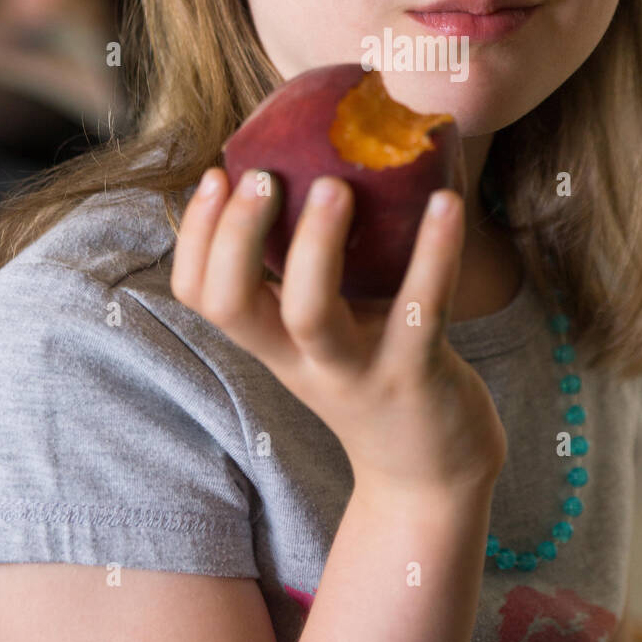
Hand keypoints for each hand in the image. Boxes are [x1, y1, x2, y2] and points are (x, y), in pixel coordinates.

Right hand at [170, 168, 507, 494]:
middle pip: (234, 305)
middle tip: (261, 175)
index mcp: (273, 342)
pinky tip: (447, 202)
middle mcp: (302, 360)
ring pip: (312, 315)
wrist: (431, 475)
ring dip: (315, 245)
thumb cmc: (376, 377)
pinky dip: (435, 253)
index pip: (201, 295)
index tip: (216, 175)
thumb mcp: (327, 334)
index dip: (194, 236)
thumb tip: (311, 167)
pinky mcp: (417, 374)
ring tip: (335, 184)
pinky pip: (421, 310)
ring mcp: (358, 371)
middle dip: (234, 237)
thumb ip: (309, 274)